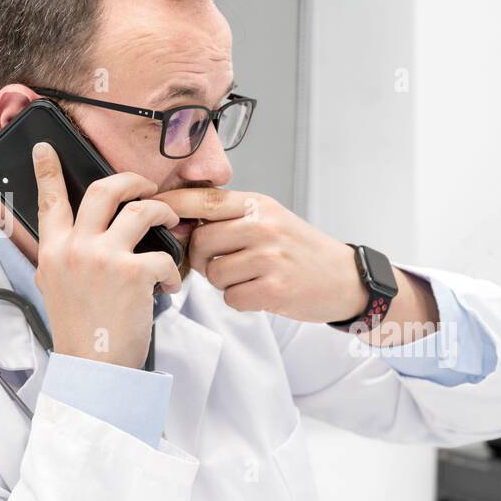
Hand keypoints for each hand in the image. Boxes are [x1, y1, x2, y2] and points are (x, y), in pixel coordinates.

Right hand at [32, 142, 183, 368]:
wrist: (92, 366)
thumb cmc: (82, 332)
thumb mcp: (57, 288)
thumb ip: (65, 259)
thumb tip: (80, 240)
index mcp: (54, 251)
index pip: (49, 200)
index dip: (48, 170)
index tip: (45, 148)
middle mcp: (75, 248)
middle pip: (103, 190)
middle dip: (131, 180)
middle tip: (146, 186)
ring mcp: (104, 258)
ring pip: (141, 210)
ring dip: (164, 212)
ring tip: (172, 222)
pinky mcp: (133, 273)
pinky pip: (164, 253)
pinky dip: (174, 269)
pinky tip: (170, 286)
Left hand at [150, 188, 366, 322]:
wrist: (345, 278)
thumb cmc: (302, 251)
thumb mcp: (270, 220)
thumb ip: (230, 218)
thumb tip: (179, 223)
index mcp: (258, 205)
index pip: (202, 200)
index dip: (172, 207)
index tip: (156, 215)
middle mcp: (263, 226)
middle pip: (200, 242)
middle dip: (202, 259)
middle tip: (222, 265)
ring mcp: (270, 257)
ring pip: (214, 273)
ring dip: (223, 283)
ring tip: (248, 279)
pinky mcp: (275, 289)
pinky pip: (231, 297)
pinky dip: (240, 301)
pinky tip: (260, 293)